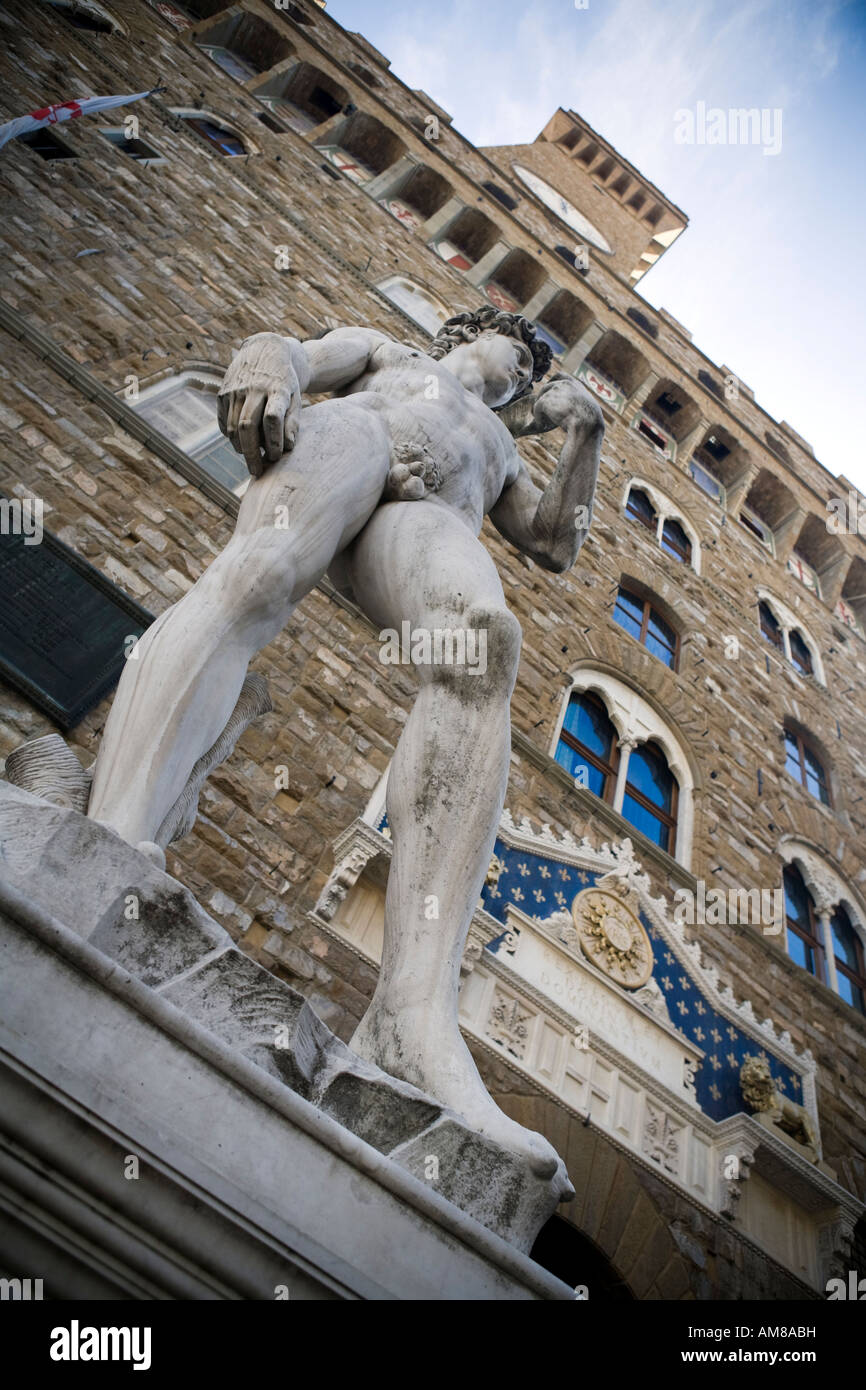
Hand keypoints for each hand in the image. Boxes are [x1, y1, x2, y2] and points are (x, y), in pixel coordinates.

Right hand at [217, 333, 302, 477]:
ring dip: (241, 448)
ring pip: (233, 428)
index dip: (273, 441)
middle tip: (258, 472)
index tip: (277, 456)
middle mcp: (253, 388)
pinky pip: (224, 423)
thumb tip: (288, 448)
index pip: (272, 418)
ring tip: (252, 458)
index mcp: (276, 388)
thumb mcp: (296, 398)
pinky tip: (242, 442)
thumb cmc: (286, 381)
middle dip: (252, 454)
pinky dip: (232, 438)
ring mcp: (235, 389)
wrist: (265, 350)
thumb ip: (293, 423)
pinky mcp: (223, 393)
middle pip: (247, 427)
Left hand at [532, 374, 602, 434]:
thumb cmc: (590, 421)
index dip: (552, 382)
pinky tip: (541, 424)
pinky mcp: (546, 400)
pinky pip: (537, 408)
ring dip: (540, 408)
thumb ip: (578, 404)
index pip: (560, 376)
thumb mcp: (587, 408)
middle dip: (542, 397)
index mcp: (575, 384)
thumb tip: (573, 411)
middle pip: (547, 387)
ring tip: (541, 419)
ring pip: (541, 398)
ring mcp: (555, 390)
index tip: (548, 390)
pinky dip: (538, 416)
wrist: (586, 423)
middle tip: (540, 409)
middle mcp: (564, 384)